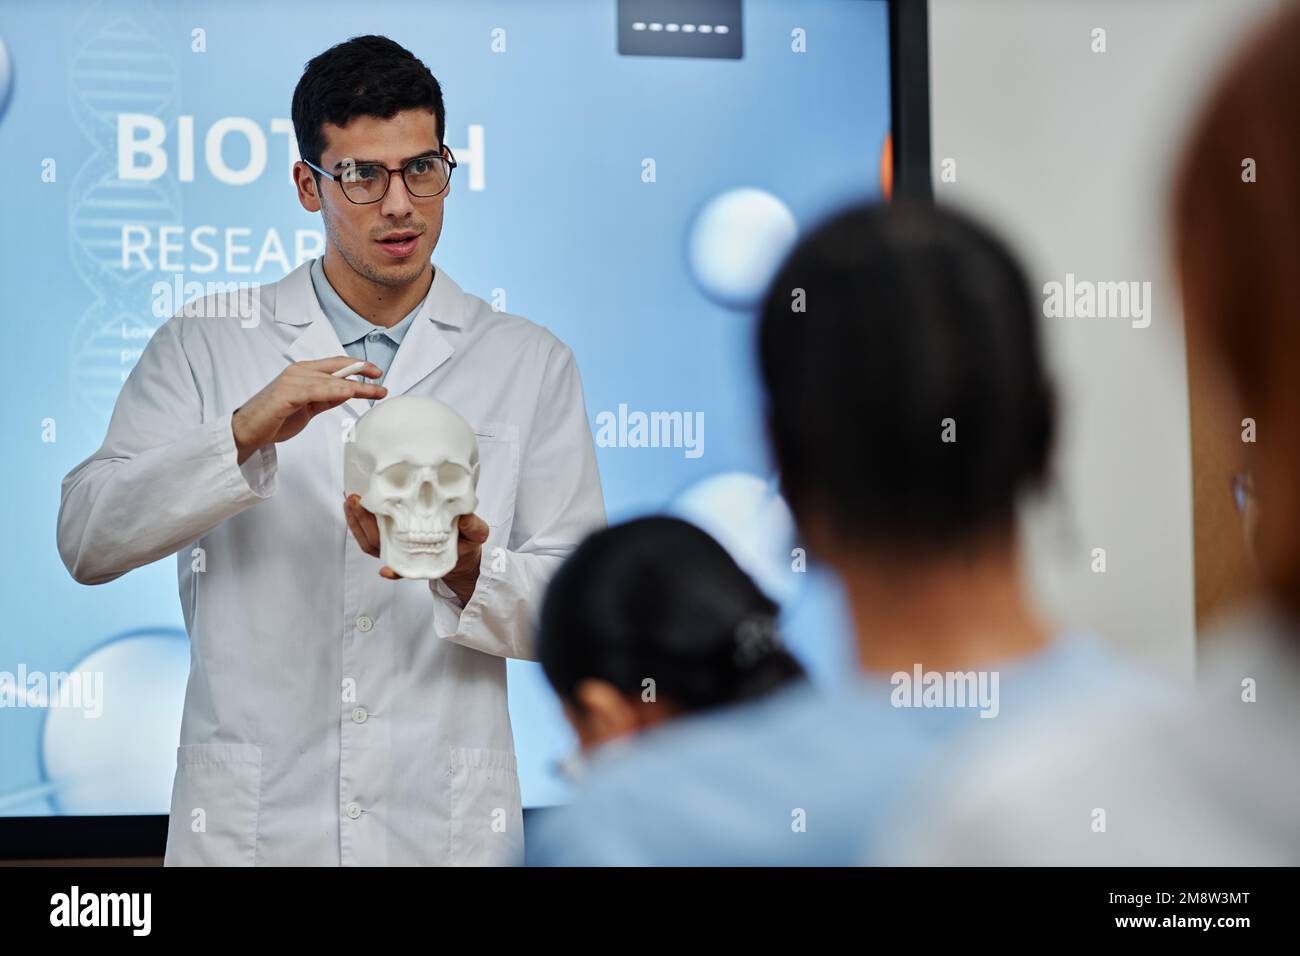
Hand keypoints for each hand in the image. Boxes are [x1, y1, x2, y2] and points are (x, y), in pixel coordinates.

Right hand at [232, 358, 385, 464]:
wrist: (248, 430)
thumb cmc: (276, 418)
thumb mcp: (310, 407)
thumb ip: (327, 398)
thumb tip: (349, 391)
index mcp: (304, 372)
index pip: (337, 364)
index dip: (358, 366)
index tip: (376, 372)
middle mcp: (298, 372)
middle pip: (337, 369)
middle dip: (362, 373)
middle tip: (382, 381)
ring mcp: (292, 381)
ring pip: (330, 380)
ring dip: (355, 386)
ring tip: (374, 391)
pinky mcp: (286, 394)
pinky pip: (315, 391)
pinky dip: (334, 391)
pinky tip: (349, 393)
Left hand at [344, 494, 490, 603]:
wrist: (464, 556)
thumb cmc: (465, 545)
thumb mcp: (476, 536)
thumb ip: (473, 528)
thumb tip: (464, 518)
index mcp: (417, 552)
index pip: (387, 545)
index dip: (370, 530)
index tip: (362, 512)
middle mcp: (403, 550)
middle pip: (372, 539)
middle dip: (358, 520)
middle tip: (352, 498)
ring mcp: (397, 544)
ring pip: (369, 537)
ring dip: (356, 519)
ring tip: (349, 498)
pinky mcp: (397, 535)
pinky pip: (373, 532)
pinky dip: (362, 520)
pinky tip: (356, 503)